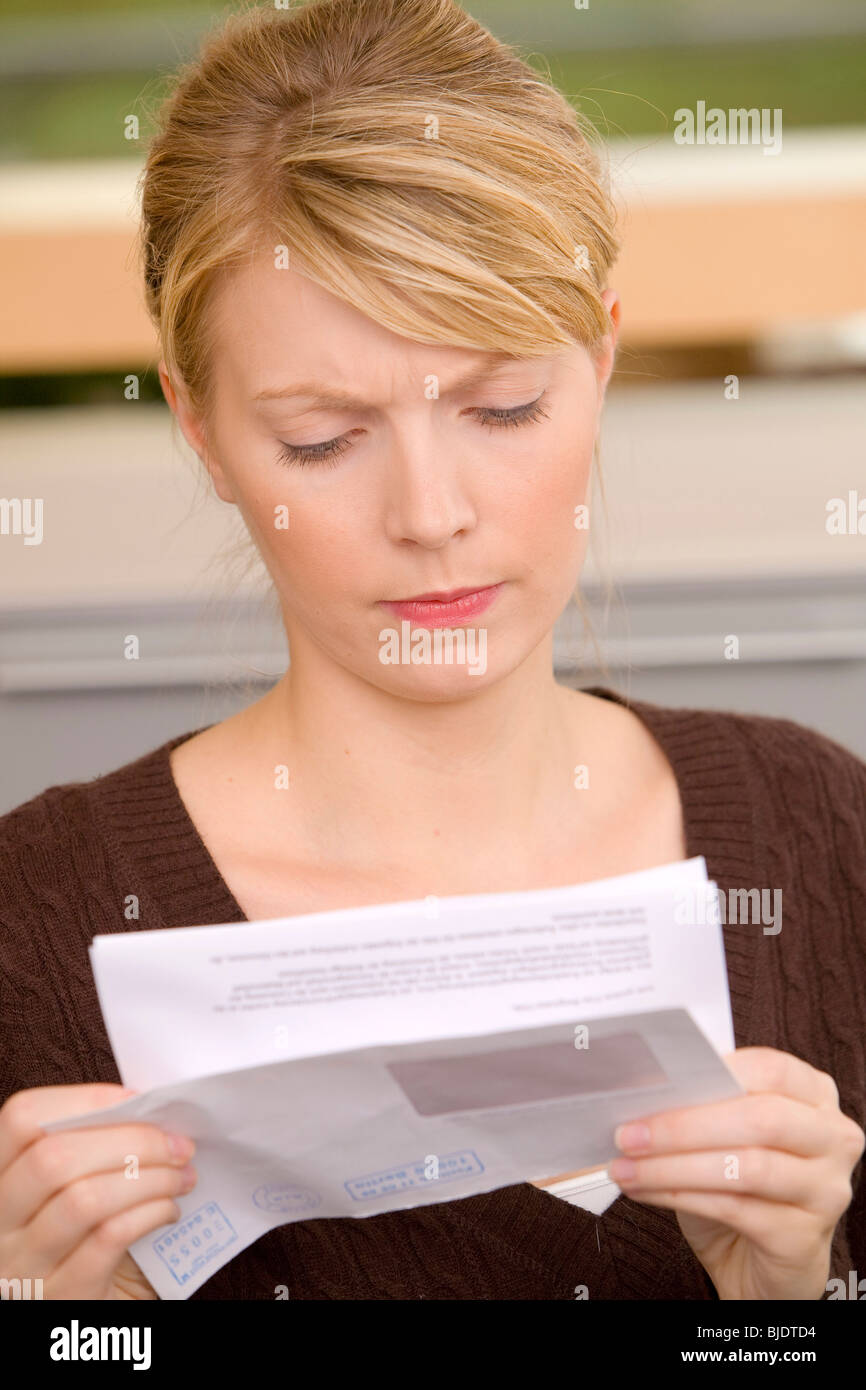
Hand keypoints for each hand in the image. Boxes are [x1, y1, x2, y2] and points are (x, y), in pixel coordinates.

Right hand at [0, 1084, 197, 1299]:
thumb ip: (94, 1149)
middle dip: (131, 1141)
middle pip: (53, 1159)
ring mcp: (23, 1268)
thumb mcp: (77, 1187)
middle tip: (177, 1144)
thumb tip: (150, 1109)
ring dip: (149, 1179)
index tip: (137, 1099)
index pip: (20, 1118)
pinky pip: (108, 1241)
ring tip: (181, 1176)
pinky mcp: (62, 1297)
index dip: (82, 1099)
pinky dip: (150, 1214)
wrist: (100, 1307)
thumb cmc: (91, 1237)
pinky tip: (169, 1210)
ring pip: (84, 1200)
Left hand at [608, 1047, 864, 1299]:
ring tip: (625, 1167)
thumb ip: (704, 1104)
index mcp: (814, 1095)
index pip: (770, 1069)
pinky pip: (735, 1209)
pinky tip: (644, 1191)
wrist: (760, 1262)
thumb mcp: (725, 1134)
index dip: (712, 1073)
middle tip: (628, 1133)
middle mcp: (833, 1138)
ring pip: (745, 1168)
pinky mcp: (804, 1237)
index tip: (653, 1083)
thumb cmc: (739, 1186)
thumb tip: (640, 1087)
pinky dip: (679, 1197)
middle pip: (760, 1119)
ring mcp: (826, 1190)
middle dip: (683, 1126)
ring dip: (672, 1166)